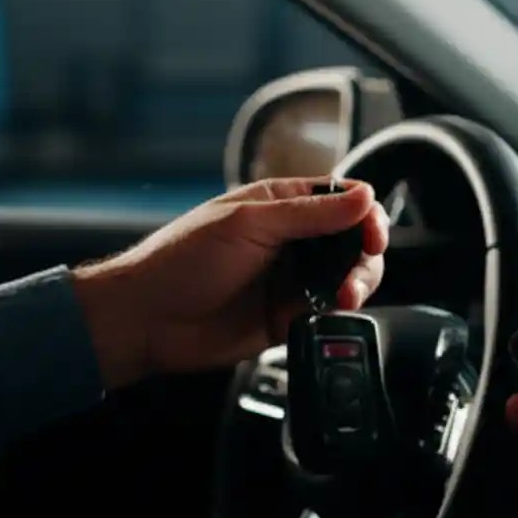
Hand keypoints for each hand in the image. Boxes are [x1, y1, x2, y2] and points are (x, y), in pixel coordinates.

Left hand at [73, 177, 389, 388]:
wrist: (146, 320)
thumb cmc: (181, 261)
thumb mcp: (248, 224)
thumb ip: (310, 213)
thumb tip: (364, 197)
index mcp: (280, 205)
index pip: (341, 199)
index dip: (365, 213)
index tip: (372, 232)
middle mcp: (291, 240)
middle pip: (353, 240)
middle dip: (366, 253)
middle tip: (360, 267)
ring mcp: (291, 278)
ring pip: (348, 276)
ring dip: (358, 283)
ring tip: (345, 296)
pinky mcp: (288, 316)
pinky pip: (329, 311)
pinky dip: (339, 311)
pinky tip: (329, 311)